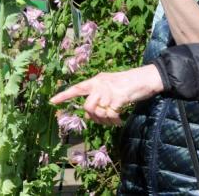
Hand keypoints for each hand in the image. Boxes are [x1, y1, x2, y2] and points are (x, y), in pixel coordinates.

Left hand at [49, 65, 164, 124]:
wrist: (146, 78)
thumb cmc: (129, 83)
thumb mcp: (111, 86)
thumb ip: (99, 96)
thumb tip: (90, 115)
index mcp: (96, 80)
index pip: (77, 88)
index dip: (63, 96)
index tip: (51, 101)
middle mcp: (100, 84)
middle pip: (88, 108)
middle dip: (95, 118)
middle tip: (105, 120)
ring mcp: (109, 90)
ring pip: (99, 113)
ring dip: (106, 121)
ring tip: (114, 119)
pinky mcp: (118, 96)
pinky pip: (111, 115)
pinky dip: (115, 121)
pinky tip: (119, 120)